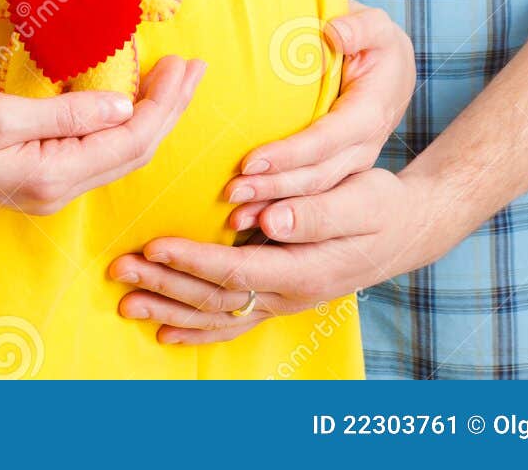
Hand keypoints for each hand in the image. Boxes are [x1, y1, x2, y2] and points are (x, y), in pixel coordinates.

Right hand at [0, 55, 207, 209]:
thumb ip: (65, 114)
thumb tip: (124, 108)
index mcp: (51, 177)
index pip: (130, 141)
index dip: (164, 103)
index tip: (184, 64)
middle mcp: (55, 191)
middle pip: (132, 151)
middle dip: (168, 109)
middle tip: (193, 67)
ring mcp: (43, 188)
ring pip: (116, 154)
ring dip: (149, 116)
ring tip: (171, 80)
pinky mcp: (31, 177)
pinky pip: (92, 152)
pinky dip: (119, 123)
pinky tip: (125, 98)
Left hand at [109, 0, 419, 341]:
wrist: (406, 229)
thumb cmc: (381, 204)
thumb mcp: (360, 199)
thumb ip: (316, 212)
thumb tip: (271, 221)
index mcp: (306, 270)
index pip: (236, 271)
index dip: (193, 260)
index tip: (156, 243)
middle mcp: (291, 296)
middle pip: (217, 299)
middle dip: (165, 284)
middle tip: (121, 268)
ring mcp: (284, 303)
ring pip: (218, 316)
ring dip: (169, 308)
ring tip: (126, 299)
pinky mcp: (279, 298)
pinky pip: (231, 322)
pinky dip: (195, 328)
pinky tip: (164, 327)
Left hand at [223, 0, 415, 237]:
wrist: (396, 73)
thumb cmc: (379, 45)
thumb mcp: (378, 28)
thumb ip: (360, 28)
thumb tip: (335, 32)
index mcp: (369, 115)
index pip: (325, 140)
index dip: (289, 153)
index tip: (250, 161)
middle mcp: (362, 148)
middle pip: (315, 176)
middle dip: (273, 188)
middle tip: (231, 192)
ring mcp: (350, 165)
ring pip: (312, 195)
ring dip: (272, 205)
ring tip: (233, 216)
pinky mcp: (337, 172)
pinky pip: (309, 196)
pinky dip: (278, 208)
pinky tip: (247, 221)